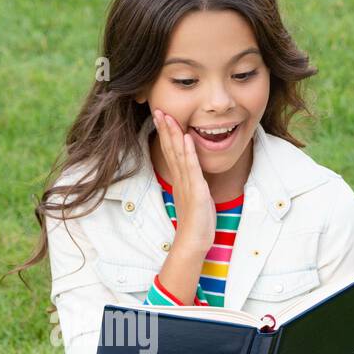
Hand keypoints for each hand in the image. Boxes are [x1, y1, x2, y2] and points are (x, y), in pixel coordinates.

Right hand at [152, 109, 216, 256]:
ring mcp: (187, 184)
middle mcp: (181, 179)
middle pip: (170, 150)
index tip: (161, 118)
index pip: (171, 152)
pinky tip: (185, 137)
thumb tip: (194, 178)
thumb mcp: (195, 200)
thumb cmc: (195, 225)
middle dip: (165, 129)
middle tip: (158, 110)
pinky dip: (188, 152)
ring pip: (178, 154)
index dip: (166, 134)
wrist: (193, 244)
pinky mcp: (196, 191)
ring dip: (173, 135)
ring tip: (168, 117)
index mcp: (180, 180)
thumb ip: (193, 186)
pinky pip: (191, 168)